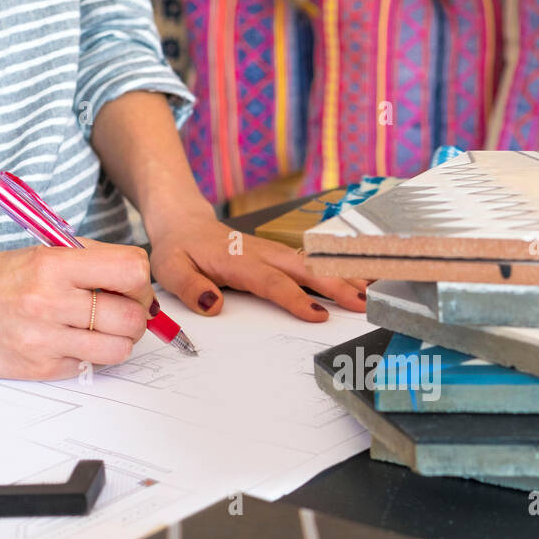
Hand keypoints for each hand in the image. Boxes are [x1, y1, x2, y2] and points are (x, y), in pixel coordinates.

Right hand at [0, 240, 154, 379]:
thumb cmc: (1, 277)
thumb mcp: (46, 253)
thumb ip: (94, 264)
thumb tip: (142, 285)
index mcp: (54, 264)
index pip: (131, 271)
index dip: (140, 281)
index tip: (131, 286)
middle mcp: (49, 301)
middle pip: (132, 316)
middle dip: (136, 315)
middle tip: (122, 312)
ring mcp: (43, 339)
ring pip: (119, 348)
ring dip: (119, 340)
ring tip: (102, 330)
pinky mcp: (39, 368)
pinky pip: (90, 366)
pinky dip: (90, 355)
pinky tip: (72, 342)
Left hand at [147, 211, 366, 320]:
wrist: (185, 225)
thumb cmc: (179, 250)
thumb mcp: (170, 269)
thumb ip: (191, 287)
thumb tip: (214, 306)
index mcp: (237, 259)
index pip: (271, 281)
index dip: (295, 298)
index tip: (317, 314)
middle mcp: (261, 253)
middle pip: (304, 269)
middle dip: (335, 285)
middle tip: (361, 304)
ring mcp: (273, 252)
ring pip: (312, 264)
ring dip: (341, 277)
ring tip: (368, 295)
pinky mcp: (279, 255)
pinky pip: (310, 263)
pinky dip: (334, 271)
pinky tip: (355, 281)